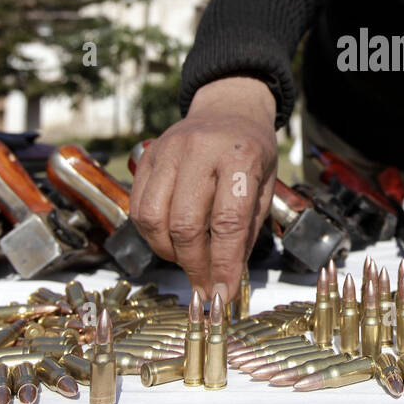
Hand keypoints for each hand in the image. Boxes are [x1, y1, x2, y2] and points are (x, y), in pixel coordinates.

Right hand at [130, 77, 277, 301]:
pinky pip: (137, 207)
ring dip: (168, 252)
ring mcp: (168, 150)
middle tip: (204, 287)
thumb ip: (246, 231)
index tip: (223, 294)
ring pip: (153, 218)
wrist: (228, 109)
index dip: (223, 264)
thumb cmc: (252, 152)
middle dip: (193, 265)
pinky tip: (170, 240)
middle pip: (185, 223)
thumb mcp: (265, 186)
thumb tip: (226, 279)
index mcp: (240, 157)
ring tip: (187, 260)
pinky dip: (151, 234)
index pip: (228, 221)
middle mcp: (201, 150)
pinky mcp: (147, 156)